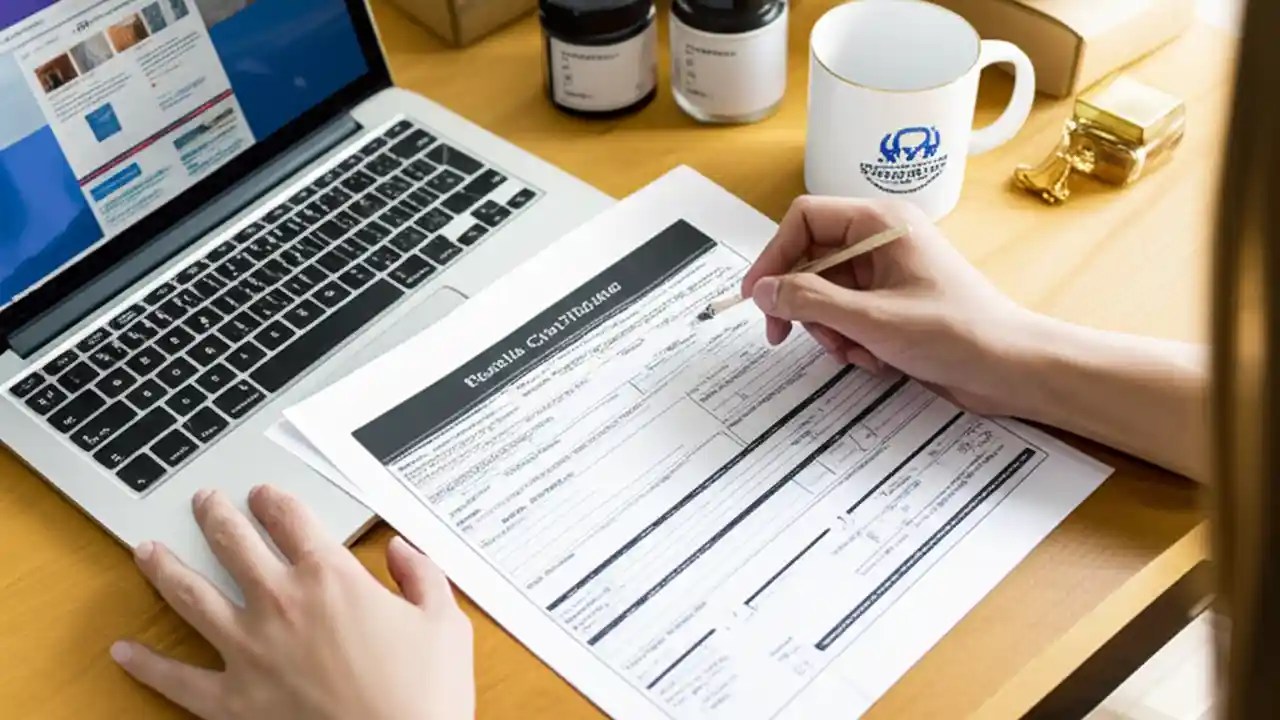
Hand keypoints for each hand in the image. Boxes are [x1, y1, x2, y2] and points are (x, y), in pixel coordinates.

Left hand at [111, 486, 473, 719]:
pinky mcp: (230, 700)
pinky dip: (144, 664)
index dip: (274, 499)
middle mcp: (280, 604)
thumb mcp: (445, 623)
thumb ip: (422, 576)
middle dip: (215, 515)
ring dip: (164, 567)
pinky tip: (124, 651)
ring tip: (146, 551)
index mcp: (331, 578)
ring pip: (190, 596)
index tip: (266, 495)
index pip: (291, 519)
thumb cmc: (423, 698)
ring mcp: (248, 650)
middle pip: (233, 543)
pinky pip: (175, 678)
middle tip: (205, 502)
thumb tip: (402, 550)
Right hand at [742, 196, 1036, 415]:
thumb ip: (810, 301)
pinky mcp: (893, 302)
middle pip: (810, 259)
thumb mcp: (871, 319)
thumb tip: (763, 290)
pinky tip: (873, 358)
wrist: (1010, 368)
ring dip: (827, 328)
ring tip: (853, 352)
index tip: (757, 296)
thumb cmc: (956, 333)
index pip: (804, 218)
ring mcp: (887, 272)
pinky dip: (849, 338)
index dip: (774, 255)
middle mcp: (881, 240)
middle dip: (801, 302)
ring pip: (825, 292)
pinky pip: (847, 313)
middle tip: (784, 335)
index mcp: (880, 224)